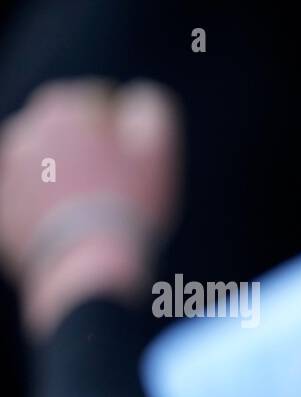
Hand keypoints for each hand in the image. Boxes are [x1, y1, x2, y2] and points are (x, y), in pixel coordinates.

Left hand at [0, 78, 179, 336]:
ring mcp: (7, 174)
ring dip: (66, 180)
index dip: (124, 131)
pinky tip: (76, 232)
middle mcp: (24, 132)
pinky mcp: (2, 212)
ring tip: (94, 213)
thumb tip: (137, 99)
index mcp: (62, 108)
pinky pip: (30, 205)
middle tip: (117, 189)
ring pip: (46, 168)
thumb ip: (152, 108)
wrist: (90, 268)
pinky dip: (49, 213)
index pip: (98, 102)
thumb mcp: (160, 149)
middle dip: (90, 153)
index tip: (137, 161)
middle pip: (67, 134)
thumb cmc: (130, 205)